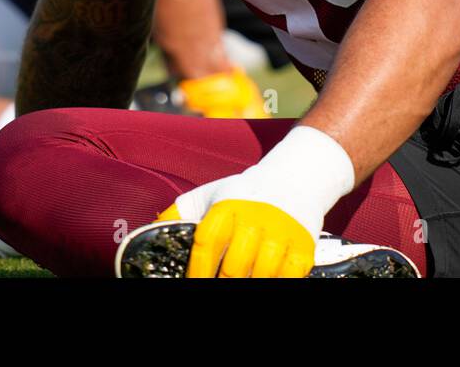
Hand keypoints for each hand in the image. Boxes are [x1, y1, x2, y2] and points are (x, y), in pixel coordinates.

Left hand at [158, 125, 354, 277]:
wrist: (295, 177)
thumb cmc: (245, 193)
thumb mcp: (212, 193)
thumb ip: (181, 212)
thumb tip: (156, 228)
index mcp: (228, 205)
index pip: (208, 243)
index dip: (198, 270)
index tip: (194, 282)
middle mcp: (255, 217)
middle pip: (235, 266)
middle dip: (224, 281)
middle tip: (218, 283)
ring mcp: (283, 232)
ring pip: (263, 274)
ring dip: (250, 282)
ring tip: (240, 281)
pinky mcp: (303, 244)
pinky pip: (289, 276)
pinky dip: (277, 281)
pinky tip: (266, 279)